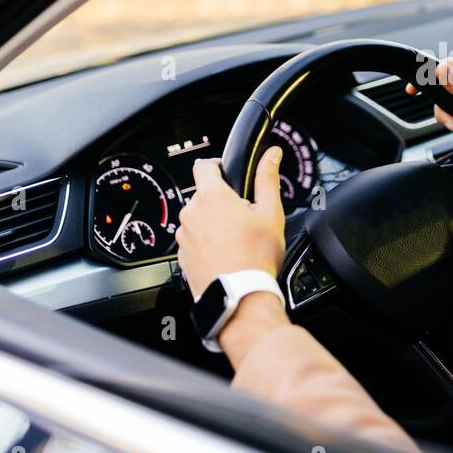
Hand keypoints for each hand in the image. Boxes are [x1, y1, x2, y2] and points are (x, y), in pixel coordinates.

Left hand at [176, 150, 287, 301]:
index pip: (204, 165)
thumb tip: (271, 155)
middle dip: (221, 201)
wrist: (239, 297)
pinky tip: (225, 254)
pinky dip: (206, 243)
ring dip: (212, 223)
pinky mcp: (182, 256)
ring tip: (235, 240)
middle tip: (243, 217)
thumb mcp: (270, 213)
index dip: (216, 165)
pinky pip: (193, 241)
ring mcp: (184, 236)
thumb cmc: (255, 258)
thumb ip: (267, 179)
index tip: (227, 173)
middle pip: (203, 195)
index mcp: (212, 197)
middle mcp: (191, 213)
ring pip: (197, 219)